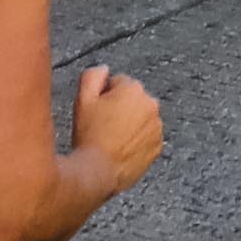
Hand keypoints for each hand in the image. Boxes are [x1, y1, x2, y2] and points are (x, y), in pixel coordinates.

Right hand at [70, 62, 166, 200]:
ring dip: (130, 123)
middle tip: (103, 125)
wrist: (98, 171)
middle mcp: (150, 104)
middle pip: (132, 99)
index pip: (118, 83)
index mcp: (133, 88)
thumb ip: (92, 75)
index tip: (97, 111)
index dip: (104, 96)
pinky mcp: (158, 146)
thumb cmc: (89, 135)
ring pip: (141, 118)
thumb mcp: (82, 99)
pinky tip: (121, 148)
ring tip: (111, 139)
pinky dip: (137, 140)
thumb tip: (104, 69)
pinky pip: (147, 137)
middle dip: (120, 108)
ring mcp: (156, 126)